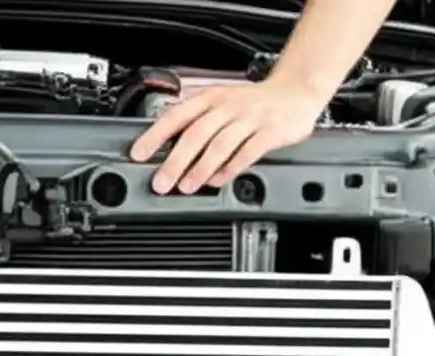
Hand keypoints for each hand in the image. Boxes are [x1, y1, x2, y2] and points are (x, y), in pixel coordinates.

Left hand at [129, 77, 325, 194]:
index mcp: (209, 98)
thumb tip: (163, 148)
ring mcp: (249, 119)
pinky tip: (217, 181)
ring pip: (220, 144)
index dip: (155, 136)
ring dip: (200, 168)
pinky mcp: (269, 132)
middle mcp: (227, 107)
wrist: (296, 91)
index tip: (139, 154)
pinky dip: (230, 169)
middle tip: (161, 182)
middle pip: (195, 134)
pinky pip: (247, 152)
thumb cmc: (252, 102)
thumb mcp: (219, 101)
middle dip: (175, 161)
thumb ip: (195, 122)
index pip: (176, 116)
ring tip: (186, 186)